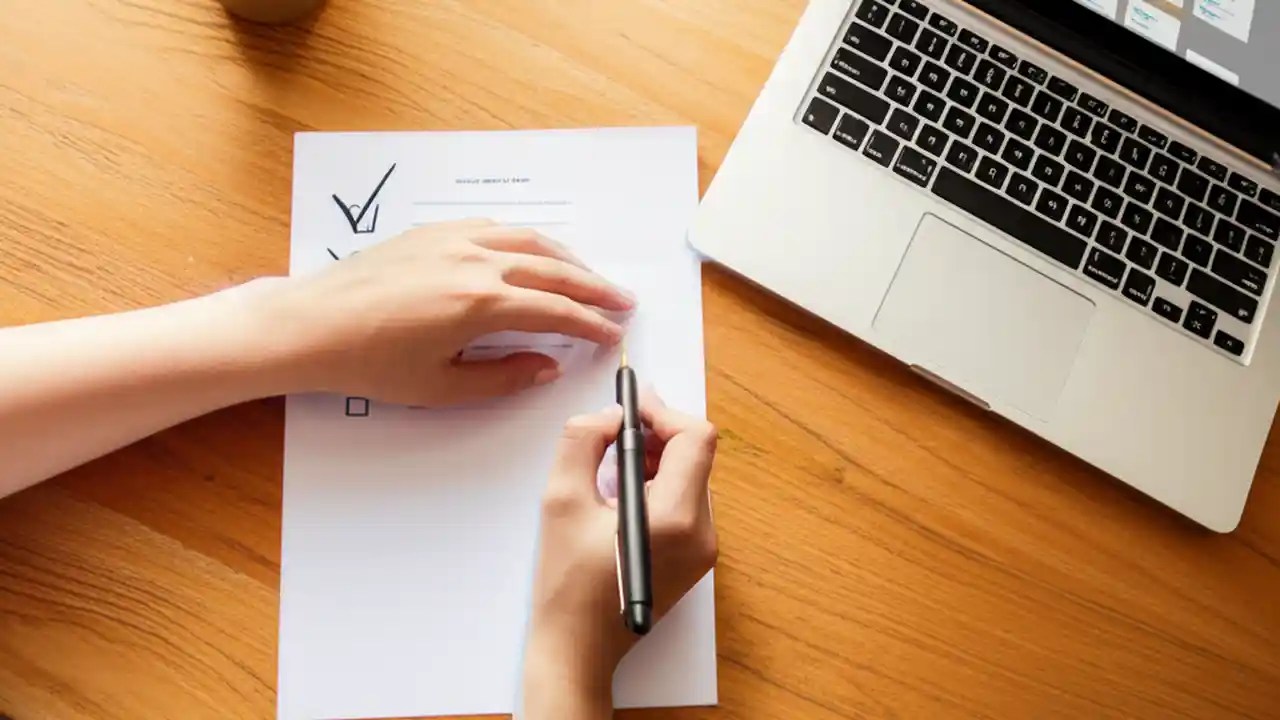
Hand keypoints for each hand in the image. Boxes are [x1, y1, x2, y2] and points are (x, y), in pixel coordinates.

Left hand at [267, 219, 633, 405]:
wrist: (310, 325)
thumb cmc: (367, 363)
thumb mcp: (440, 388)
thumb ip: (502, 377)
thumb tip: (546, 365)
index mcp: (480, 304)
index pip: (556, 312)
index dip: (591, 326)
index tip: (611, 336)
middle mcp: (474, 262)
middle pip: (553, 271)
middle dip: (593, 287)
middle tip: (622, 301)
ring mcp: (453, 240)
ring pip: (528, 241)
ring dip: (566, 259)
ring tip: (588, 277)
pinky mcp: (433, 232)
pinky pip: (495, 229)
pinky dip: (526, 241)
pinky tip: (533, 254)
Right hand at [521, 392, 717, 719]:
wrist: (578, 647)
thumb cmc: (567, 584)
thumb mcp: (561, 500)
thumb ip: (583, 441)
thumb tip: (609, 414)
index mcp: (675, 517)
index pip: (695, 438)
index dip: (663, 412)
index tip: (632, 406)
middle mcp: (701, 533)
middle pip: (696, 455)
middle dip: (657, 434)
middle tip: (615, 432)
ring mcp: (702, 548)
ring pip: (691, 476)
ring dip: (655, 459)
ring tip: (609, 471)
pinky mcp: (694, 558)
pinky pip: (685, 502)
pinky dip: (657, 485)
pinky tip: (619, 498)